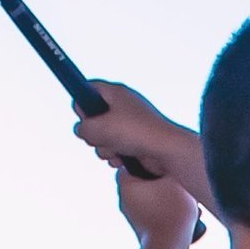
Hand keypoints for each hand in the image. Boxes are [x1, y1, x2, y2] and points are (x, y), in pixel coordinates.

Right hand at [75, 80, 216, 214]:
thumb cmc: (139, 133)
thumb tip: (83, 131)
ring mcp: (130, 126)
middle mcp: (123, 107)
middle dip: (93, 133)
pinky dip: (116, 157)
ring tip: (116, 150)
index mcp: (117, 94)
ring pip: (103, 138)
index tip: (82, 115)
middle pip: (94, 118)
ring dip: (104, 148)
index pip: (90, 88)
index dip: (82, 101)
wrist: (167, 152)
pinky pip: (115, 150)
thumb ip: (84, 127)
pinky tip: (122, 159)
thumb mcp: (100, 127)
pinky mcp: (135, 143)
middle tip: (101, 136)